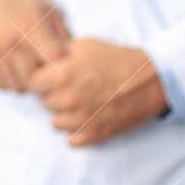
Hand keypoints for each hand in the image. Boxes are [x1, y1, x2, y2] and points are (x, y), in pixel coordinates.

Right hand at [0, 0, 71, 91]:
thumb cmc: (24, 2)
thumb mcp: (49, 11)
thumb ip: (63, 37)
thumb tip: (76, 63)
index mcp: (30, 27)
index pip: (53, 60)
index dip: (62, 66)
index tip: (63, 63)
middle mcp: (11, 42)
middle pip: (36, 80)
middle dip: (46, 80)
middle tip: (49, 71)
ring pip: (19, 87)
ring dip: (29, 83)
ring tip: (32, 70)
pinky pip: (2, 85)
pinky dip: (12, 82)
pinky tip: (17, 69)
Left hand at [28, 38, 167, 145]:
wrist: (152, 79)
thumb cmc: (116, 59)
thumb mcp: (83, 46)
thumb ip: (56, 53)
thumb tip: (39, 59)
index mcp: (61, 76)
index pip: (32, 84)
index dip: (41, 79)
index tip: (50, 77)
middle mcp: (68, 99)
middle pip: (44, 103)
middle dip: (53, 95)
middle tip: (70, 88)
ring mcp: (82, 119)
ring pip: (56, 122)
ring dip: (64, 114)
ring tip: (80, 102)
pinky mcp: (96, 134)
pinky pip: (72, 139)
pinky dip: (78, 130)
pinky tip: (88, 117)